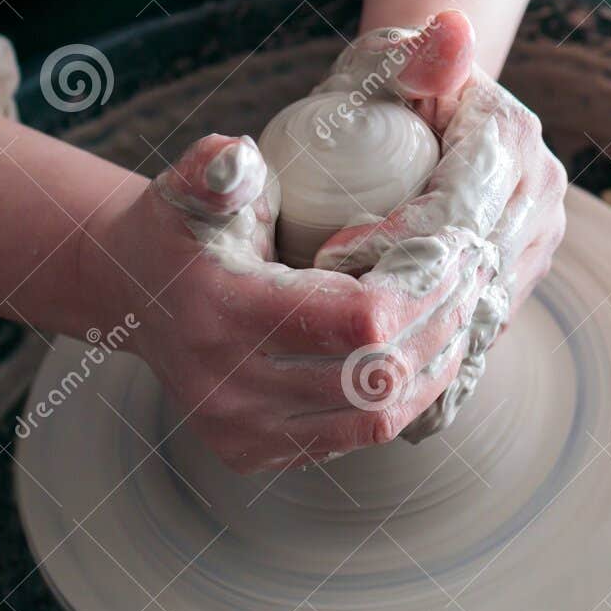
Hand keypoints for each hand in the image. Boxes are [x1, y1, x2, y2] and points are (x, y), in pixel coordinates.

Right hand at [82, 132, 496, 471]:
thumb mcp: (191, 187)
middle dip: (444, 323)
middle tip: (478, 278)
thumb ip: (216, 167)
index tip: (456, 250)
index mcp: (223, 313)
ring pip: (378, 416)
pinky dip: (405, 397)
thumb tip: (236, 157)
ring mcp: (243, 431)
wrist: (132, 295)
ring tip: (465, 315)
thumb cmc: (180, 229)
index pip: (359, 319)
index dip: (423, 288)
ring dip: (436, 365)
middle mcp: (229, 388)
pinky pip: (357, 436)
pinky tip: (430, 353)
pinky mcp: (255, 454)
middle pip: (380, 372)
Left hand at [312, 11, 568, 434]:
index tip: (330, 257)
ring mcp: (538, 242)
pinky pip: (486, 335)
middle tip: (331, 327)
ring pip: (485, 312)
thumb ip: (412, 52)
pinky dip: (443, 370)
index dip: (397, 239)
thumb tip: (451, 27)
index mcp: (514, 140)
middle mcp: (542, 193)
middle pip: (475, 269)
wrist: (420, 111)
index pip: (459, 207)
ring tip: (355, 373)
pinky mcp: (519, 279)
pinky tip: (396, 406)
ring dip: (425, 349)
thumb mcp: (386, 64)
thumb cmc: (385, 84)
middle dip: (405, 302)